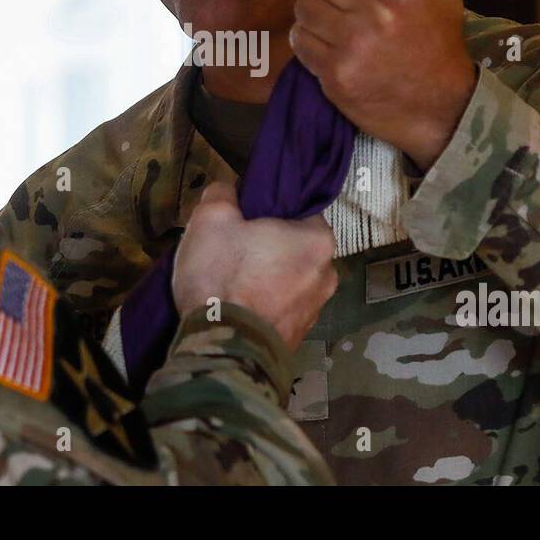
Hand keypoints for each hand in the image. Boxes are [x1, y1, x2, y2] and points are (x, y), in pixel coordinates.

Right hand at [173, 183, 337, 351]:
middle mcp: (328, 275)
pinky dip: (263, 305)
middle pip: (294, 248)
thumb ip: (223, 194)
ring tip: (230, 282)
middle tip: (232, 249)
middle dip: (267, 247)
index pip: (299, 211)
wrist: (224, 349)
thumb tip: (229, 190)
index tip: (243, 218)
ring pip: (287, 280)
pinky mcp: (298, 338)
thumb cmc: (224, 275)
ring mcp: (315, 311)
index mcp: (318, 240)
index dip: (269, 211)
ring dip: (265, 278)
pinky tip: (236, 307)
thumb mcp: (211, 218)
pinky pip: (280, 309)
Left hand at [289, 0, 477, 171]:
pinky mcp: (335, 73)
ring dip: (316, 12)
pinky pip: (299, 40)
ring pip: (303, 5)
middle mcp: (379, 4)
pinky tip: (332, 46)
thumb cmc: (437, 36)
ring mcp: (354, 41)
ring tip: (337, 22)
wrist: (441, 106)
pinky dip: (311, 41)